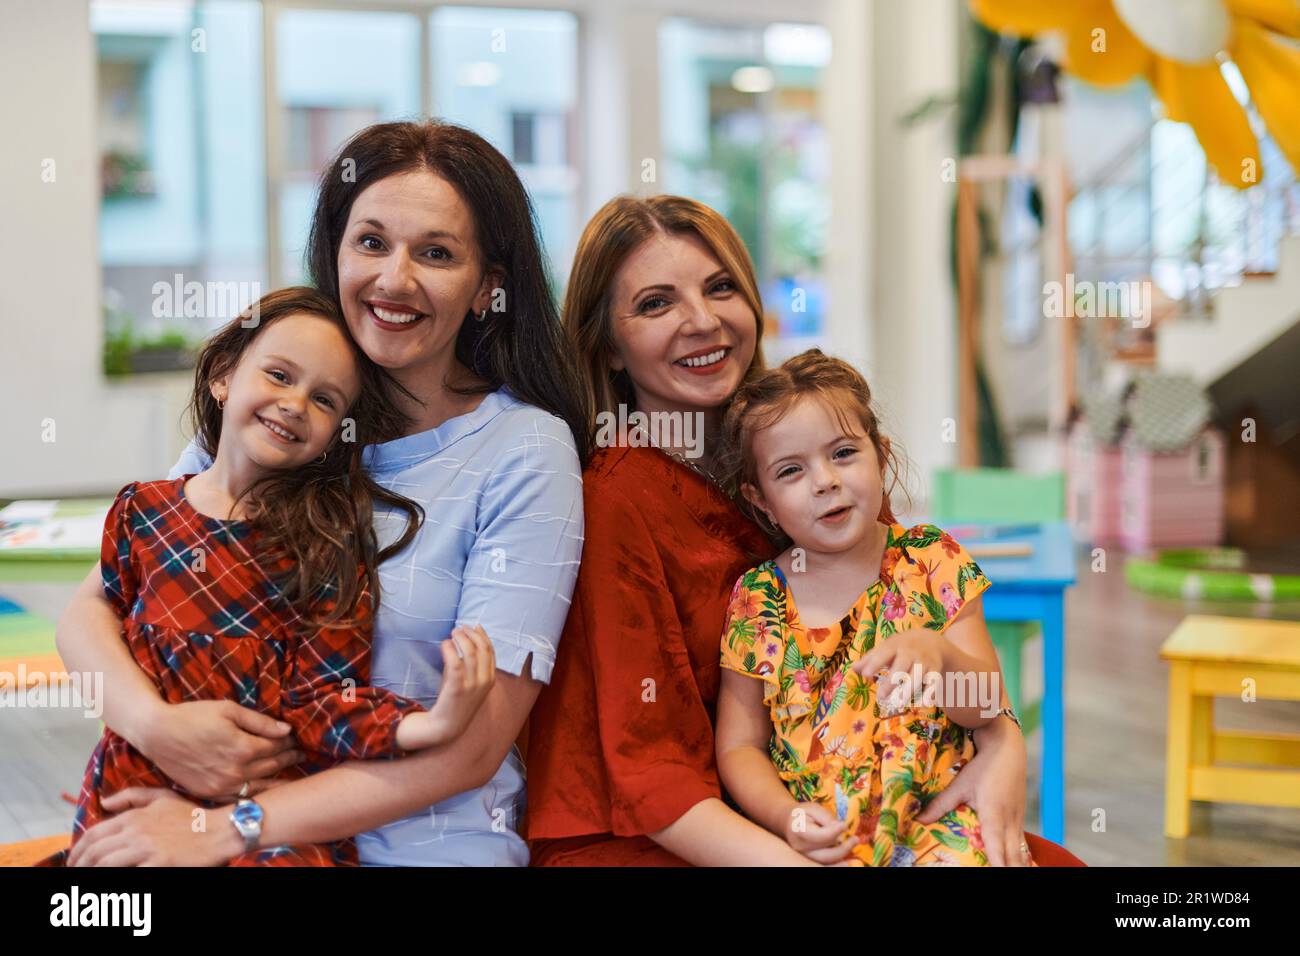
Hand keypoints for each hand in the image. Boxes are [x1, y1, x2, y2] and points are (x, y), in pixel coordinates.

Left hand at [67, 788, 240, 866]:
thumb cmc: (192, 815)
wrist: (220, 829)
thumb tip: (105, 801)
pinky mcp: (158, 864)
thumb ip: (132, 796)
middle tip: (76, 872)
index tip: (75, 859)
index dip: (79, 849)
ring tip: (88, 879)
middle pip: (95, 852)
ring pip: (105, 864)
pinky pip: (128, 874)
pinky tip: (113, 882)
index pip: (94, 834)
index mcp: (134, 816)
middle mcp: (135, 832)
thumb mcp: (162, 798)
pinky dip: (116, 878)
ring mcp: (146, 849)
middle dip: (80, 864)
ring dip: (92, 872)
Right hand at [138, 700, 302, 800]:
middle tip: (300, 755)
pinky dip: (255, 793)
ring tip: (291, 775)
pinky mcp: (209, 793)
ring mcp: (222, 786)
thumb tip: (286, 730)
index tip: (296, 739)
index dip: (288, 742)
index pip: (275, 747)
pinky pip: (239, 796)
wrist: (157, 734)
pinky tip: (264, 790)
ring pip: (259, 786)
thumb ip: (260, 722)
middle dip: (288, 758)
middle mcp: (235, 771)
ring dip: (277, 779)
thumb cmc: (193, 716)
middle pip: (271, 766)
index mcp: (243, 748)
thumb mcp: (229, 710)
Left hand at [397, 625, 495, 748]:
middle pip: (483, 648)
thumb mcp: (469, 681)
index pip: (490, 651)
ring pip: (471, 652)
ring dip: (461, 638)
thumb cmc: (455, 701)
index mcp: (490, 679)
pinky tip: (444, 645)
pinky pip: (456, 661)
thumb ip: (471, 663)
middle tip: (459, 628)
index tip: (473, 626)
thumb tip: (469, 637)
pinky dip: (450, 649)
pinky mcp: (457, 688)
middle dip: (472, 634)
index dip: (482, 635)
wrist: (446, 726)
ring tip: (452, 633)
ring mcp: (472, 685)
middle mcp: (485, 681)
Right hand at [781, 802, 858, 863]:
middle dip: (843, 848)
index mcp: (799, 830)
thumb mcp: (813, 808)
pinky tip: (846, 861)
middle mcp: (800, 848)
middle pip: (825, 854)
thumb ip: (826, 817)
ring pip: (826, 862)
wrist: (788, 822)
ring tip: (853, 845)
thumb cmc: (803, 813)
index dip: (834, 831)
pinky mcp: (809, 860)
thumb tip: (841, 828)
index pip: (820, 836)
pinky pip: (824, 865)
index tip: (845, 825)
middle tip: (855, 839)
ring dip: (842, 856)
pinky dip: (836, 864)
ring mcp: (804, 857)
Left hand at [853, 633, 948, 712]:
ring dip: (909, 690)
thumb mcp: (886, 648)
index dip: (874, 664)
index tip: (865, 675)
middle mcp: (910, 653)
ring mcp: (924, 662)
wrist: (931, 641)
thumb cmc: (901, 648)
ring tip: (899, 703)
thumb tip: (853, 669)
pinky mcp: (935, 671)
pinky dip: (930, 693)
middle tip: (881, 697)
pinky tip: (923, 703)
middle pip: (901, 667)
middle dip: (892, 682)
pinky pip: (933, 683)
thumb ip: (870, 659)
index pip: (883, 653)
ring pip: (918, 676)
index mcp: (895, 646)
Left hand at [917, 715, 1028, 865]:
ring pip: (1020, 849)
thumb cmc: (982, 767)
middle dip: (1009, 868)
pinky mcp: (1020, 816)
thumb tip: (919, 820)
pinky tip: (1018, 863)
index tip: (997, 871)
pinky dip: (1020, 855)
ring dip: (1016, 864)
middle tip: (1000, 874)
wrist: (1007, 748)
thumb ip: (940, 804)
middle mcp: (1010, 820)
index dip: (998, 862)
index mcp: (993, 814)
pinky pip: (1021, 842)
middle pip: (1013, 854)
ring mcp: (1018, 819)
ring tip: (1011, 871)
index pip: (996, 845)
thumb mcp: (959, 785)